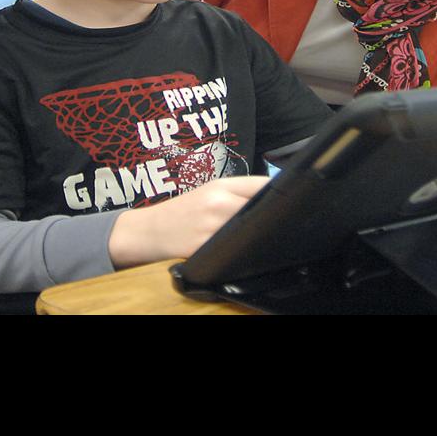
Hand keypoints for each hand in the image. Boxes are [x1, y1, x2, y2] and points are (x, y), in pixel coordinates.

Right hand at [108, 176, 268, 267]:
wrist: (150, 231)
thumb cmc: (183, 211)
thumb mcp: (209, 192)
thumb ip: (239, 193)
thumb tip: (273, 195)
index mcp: (220, 186)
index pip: (262, 185)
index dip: (278, 193)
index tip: (286, 200)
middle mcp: (218, 204)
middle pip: (261, 208)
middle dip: (271, 216)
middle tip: (276, 222)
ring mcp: (212, 227)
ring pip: (250, 231)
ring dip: (258, 234)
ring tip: (257, 236)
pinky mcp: (206, 249)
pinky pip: (235, 250)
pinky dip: (241, 250)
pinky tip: (240, 250)